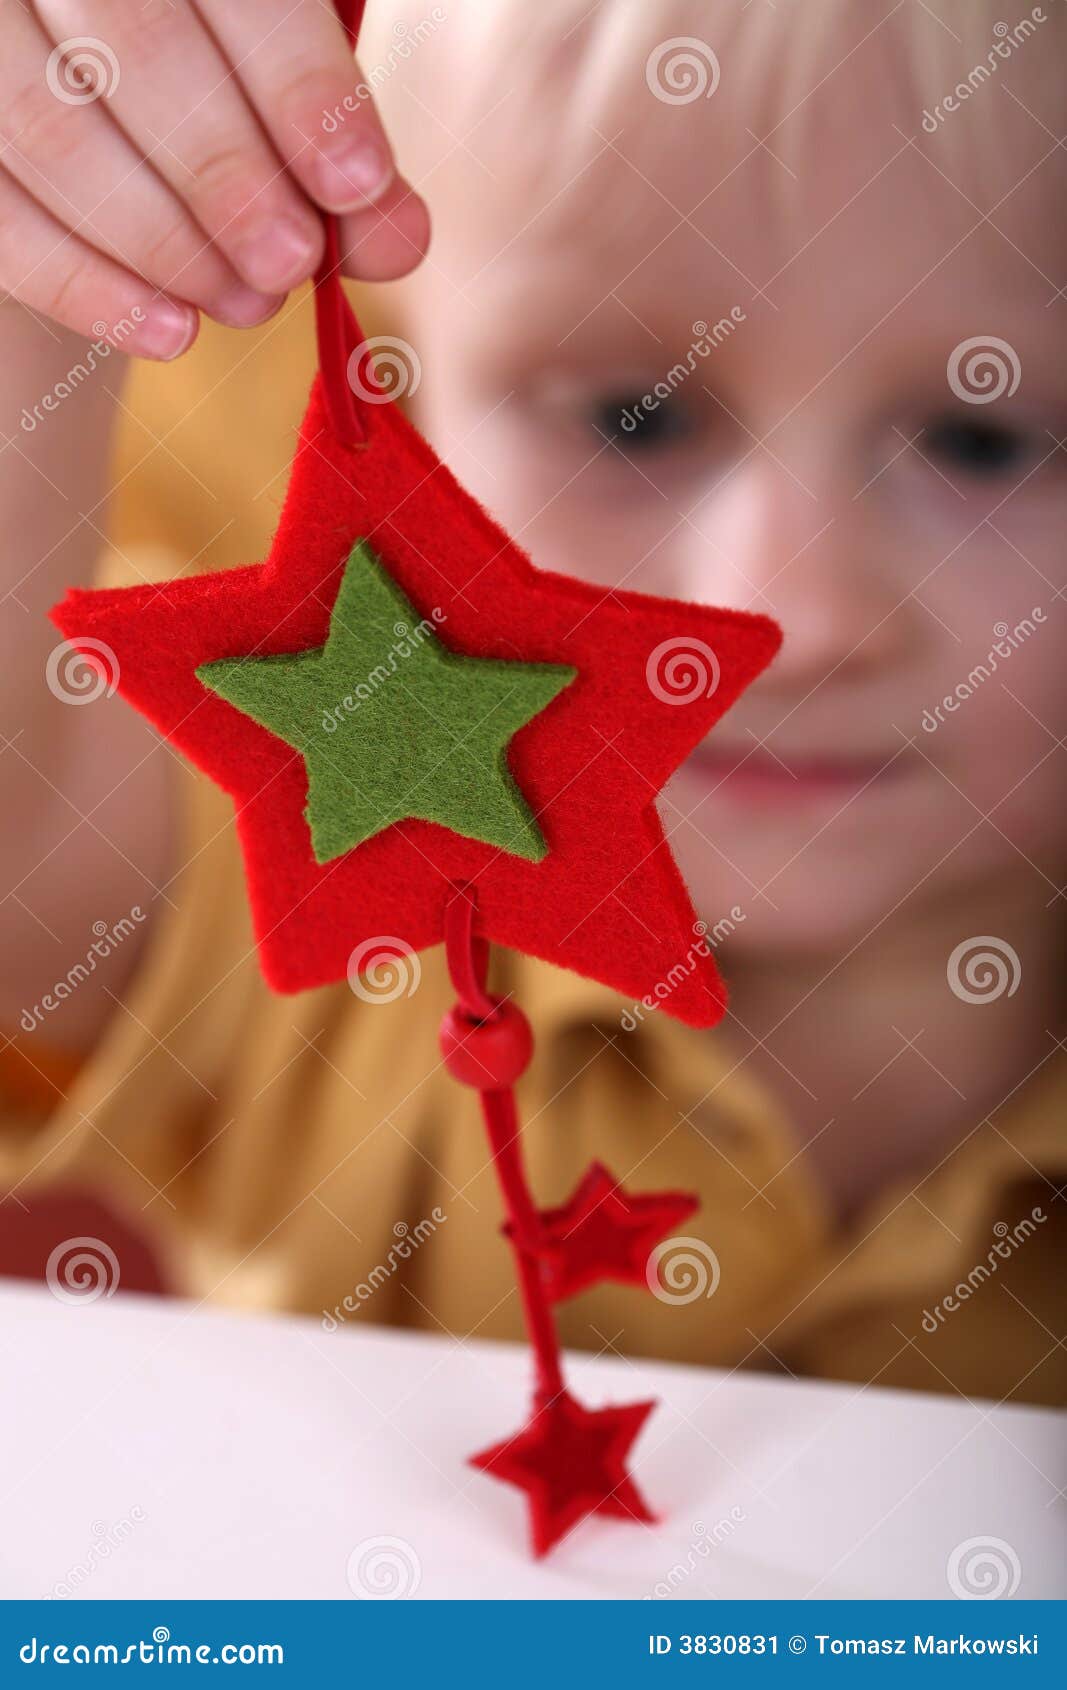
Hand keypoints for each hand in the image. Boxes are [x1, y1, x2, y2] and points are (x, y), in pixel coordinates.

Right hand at [0, 0, 429, 358]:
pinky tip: (171, 335)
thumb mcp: (284, 104)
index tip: (358, 184)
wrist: (103, 119)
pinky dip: (86, 286)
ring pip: (47, 125)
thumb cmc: (219, 96)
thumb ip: (341, 163)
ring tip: (250, 303)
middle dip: (226, 172)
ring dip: (164, 239)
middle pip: (131, 41)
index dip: (298, 79)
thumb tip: (399, 244)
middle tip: (292, 264)